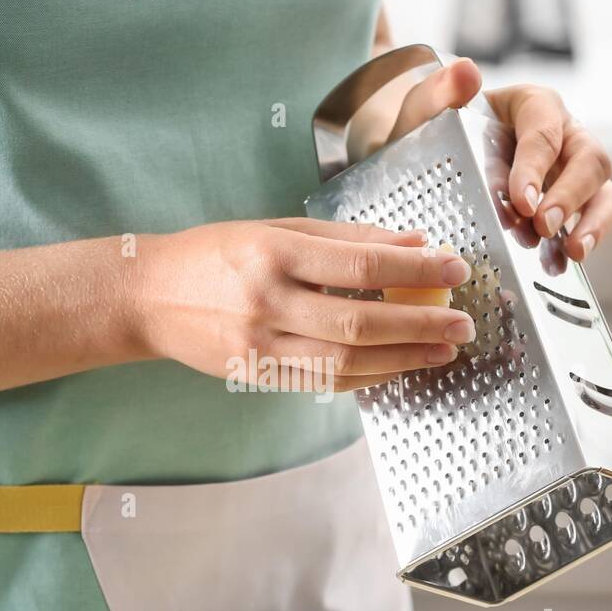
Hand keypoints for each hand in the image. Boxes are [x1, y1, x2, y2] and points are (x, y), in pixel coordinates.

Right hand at [135, 219, 476, 392]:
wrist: (148, 297)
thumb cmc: (214, 254)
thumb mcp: (276, 227)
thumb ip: (345, 237)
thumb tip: (414, 244)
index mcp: (272, 254)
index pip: (359, 265)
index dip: (414, 269)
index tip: (454, 267)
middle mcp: (266, 302)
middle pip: (360, 321)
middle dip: (420, 325)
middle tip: (463, 323)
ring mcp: (260, 346)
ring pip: (346, 362)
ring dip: (403, 358)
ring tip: (443, 351)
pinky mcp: (258, 376)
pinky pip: (324, 382)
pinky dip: (368, 377)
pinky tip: (397, 367)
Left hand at [387, 58, 611, 263]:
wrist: (435, 156)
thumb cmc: (436, 128)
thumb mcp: (427, 109)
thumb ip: (441, 91)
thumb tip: (466, 72)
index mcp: (534, 104)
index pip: (544, 130)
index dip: (537, 167)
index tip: (521, 201)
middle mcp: (565, 134)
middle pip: (589, 158)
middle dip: (570, 196)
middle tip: (543, 226)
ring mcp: (573, 171)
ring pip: (604, 190)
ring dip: (594, 222)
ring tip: (573, 252)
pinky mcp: (574, 203)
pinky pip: (594, 219)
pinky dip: (584, 240)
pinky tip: (562, 265)